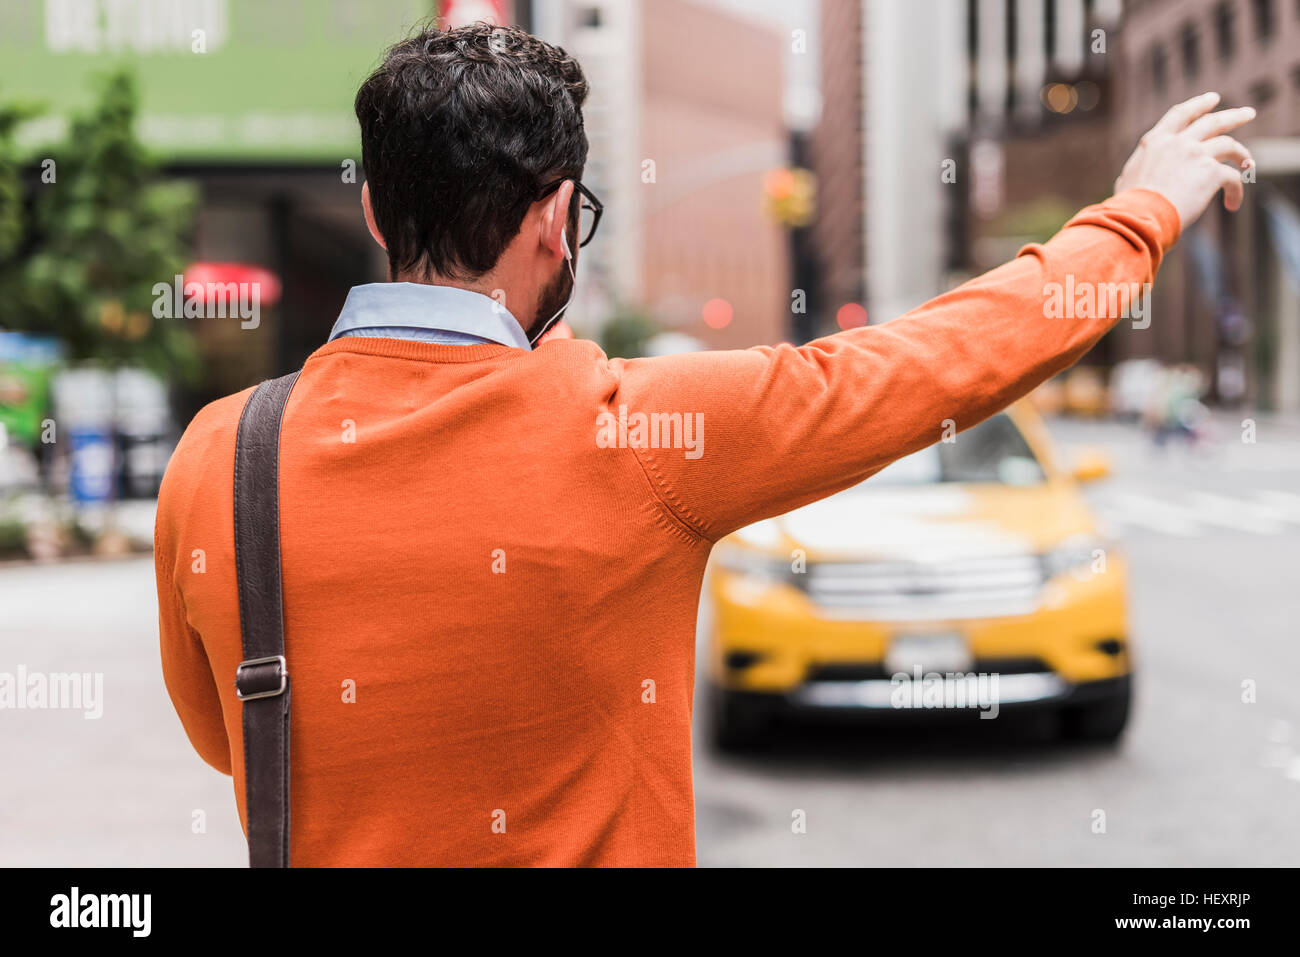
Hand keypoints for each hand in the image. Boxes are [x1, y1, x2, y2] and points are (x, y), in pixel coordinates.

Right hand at [1115, 92, 1255, 229]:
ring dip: (1242, 153)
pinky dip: (1236, 190)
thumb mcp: (1126, 179)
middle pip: (1213, 121)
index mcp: (1156, 141)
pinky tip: (1233, 203)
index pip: (1181, 114)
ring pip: (1229, 144)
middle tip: (1248, 113)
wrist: (1139, 218)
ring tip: (1247, 163)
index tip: (1213, 98)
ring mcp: (1196, 154)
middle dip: (1234, 116)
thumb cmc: (1128, 206)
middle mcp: (1178, 142)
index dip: (1199, 104)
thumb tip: (1128, 178)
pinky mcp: (1211, 172)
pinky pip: (1233, 177)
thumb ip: (1137, 170)